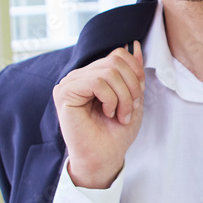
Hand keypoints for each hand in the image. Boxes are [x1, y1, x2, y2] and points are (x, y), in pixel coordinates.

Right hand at [52, 42, 144, 188]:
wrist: (105, 158)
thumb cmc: (116, 133)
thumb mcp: (133, 97)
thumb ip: (132, 72)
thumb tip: (135, 44)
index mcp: (93, 75)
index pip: (118, 55)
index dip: (135, 73)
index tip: (137, 96)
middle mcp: (79, 76)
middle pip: (115, 61)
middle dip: (132, 87)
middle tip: (130, 109)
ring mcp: (69, 83)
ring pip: (108, 71)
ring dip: (123, 96)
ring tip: (120, 115)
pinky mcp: (64, 93)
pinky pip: (96, 81)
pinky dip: (110, 98)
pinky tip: (107, 113)